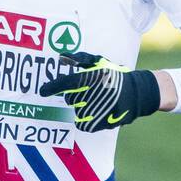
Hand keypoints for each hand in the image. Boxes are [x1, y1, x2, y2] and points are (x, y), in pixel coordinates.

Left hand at [38, 51, 160, 132]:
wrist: (137, 93)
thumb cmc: (114, 75)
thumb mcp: (99, 62)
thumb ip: (80, 59)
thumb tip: (61, 56)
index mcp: (92, 77)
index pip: (66, 83)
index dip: (52, 87)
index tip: (42, 91)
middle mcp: (94, 93)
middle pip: (70, 98)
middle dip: (73, 95)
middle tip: (85, 91)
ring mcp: (98, 109)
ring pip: (76, 111)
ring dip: (80, 107)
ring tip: (93, 101)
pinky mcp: (102, 123)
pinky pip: (83, 124)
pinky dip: (85, 119)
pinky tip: (95, 111)